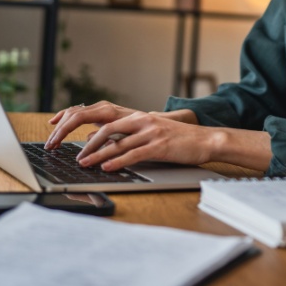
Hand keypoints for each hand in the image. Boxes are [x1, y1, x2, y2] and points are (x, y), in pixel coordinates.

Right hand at [45, 100, 135, 149]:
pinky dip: (65, 117)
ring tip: (51, 141)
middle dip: (59, 131)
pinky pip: (78, 112)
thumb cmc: (142, 133)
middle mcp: (103, 107)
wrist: (154, 124)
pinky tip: (54, 122)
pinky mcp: (100, 112)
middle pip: (73, 115)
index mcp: (108, 112)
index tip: (55, 144)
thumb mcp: (127, 139)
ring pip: (73, 112)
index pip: (78, 117)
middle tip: (49, 147)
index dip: (64, 131)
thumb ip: (109, 140)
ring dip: (60, 127)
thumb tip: (89, 143)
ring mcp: (101, 108)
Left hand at [75, 112, 215, 170]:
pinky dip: (118, 162)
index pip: (108, 124)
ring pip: (119, 144)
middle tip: (78, 157)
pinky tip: (107, 167)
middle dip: (90, 145)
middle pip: (108, 131)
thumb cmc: (181, 140)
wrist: (206, 140)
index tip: (79, 145)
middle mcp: (144, 122)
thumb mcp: (154, 132)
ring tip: (85, 164)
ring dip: (99, 155)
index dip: (90, 133)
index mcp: (141, 118)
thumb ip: (133, 136)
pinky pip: (134, 154)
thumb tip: (108, 144)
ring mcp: (152, 134)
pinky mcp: (159, 147)